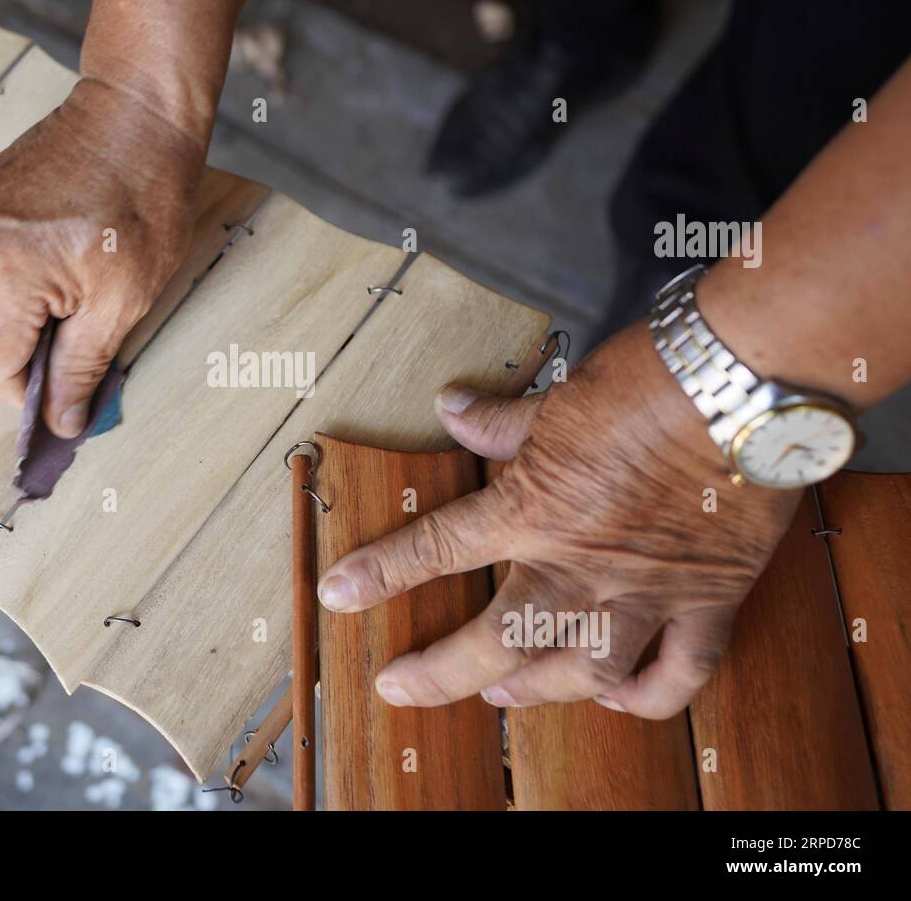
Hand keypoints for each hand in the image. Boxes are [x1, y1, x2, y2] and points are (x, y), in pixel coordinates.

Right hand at [0, 76, 206, 436]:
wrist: (136, 115)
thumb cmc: (144, 201)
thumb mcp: (123, 300)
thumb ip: (81, 368)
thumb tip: (61, 423)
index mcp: (3, 271)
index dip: (26, 396)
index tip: (62, 398)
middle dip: (8, 367)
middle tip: (63, 360)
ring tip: (52, 323)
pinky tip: (34, 292)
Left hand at [316, 321, 800, 718]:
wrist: (741, 382)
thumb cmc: (646, 379)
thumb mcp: (556, 398)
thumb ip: (501, 422)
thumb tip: (453, 408)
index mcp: (532, 507)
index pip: (435, 549)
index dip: (379, 575)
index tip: (336, 597)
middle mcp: (580, 563)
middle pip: (498, 642)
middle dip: (440, 674)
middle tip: (403, 686)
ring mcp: (644, 590)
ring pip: (581, 672)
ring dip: (534, 693)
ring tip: (502, 696)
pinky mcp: (707, 599)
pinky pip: (677, 673)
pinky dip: (645, 697)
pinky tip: (615, 699)